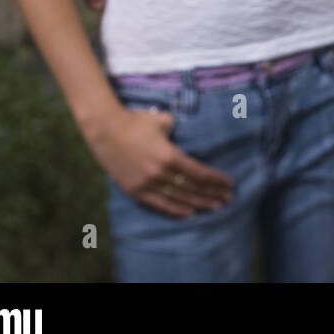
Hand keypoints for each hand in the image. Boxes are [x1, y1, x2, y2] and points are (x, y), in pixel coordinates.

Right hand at [82, 106, 233, 217]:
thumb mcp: (162, 120)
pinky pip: (159, 204)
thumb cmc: (135, 121)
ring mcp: (146, 184)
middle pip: (192, 188)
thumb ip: (178, 128)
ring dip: (199, 204)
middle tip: (228, 198)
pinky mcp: (134, 191)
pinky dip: (175, 210)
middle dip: (212, 194)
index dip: (216, 180)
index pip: (199, 173)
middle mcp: (159, 173)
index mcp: (169, 156)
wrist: (104, 130)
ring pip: (179, 199)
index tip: (229, 184)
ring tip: (215, 207)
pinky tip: (190, 213)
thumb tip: (189, 132)